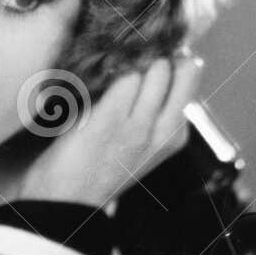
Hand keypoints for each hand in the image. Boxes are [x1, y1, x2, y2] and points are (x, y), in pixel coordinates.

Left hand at [10, 53, 203, 208]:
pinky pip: (124, 77)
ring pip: (155, 69)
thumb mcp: (138, 146)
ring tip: (111, 60)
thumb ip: (152, 112)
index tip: (152, 51)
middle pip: (182, 68)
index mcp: (173, 136)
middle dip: (160, 53)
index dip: (172, 57)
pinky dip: (112, 67)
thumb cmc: (95, 170)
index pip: (190, 77)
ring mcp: (138, 126)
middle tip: (132, 51)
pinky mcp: (110, 120)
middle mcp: (163, 130)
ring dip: (134, 57)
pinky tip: (97, 68)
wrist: (65, 203)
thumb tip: (157, 65)